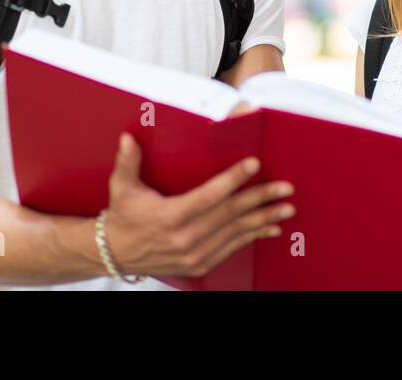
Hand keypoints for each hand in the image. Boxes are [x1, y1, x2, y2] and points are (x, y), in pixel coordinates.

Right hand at [102, 132, 294, 278]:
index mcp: (168, 217)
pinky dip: (253, 237)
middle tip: (284, 188)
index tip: (253, 164)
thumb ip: (127, 162)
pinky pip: (232, 249)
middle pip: (230, 214)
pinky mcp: (199, 264)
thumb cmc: (122, 217)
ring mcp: (194, 254)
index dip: (232, 180)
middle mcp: (184, 238)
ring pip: (236, 232)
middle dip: (260, 199)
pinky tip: (270, 228)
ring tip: (285, 208)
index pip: (208, 196)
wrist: (115, 254)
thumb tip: (128, 138)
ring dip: (264, 219)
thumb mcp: (121, 188)